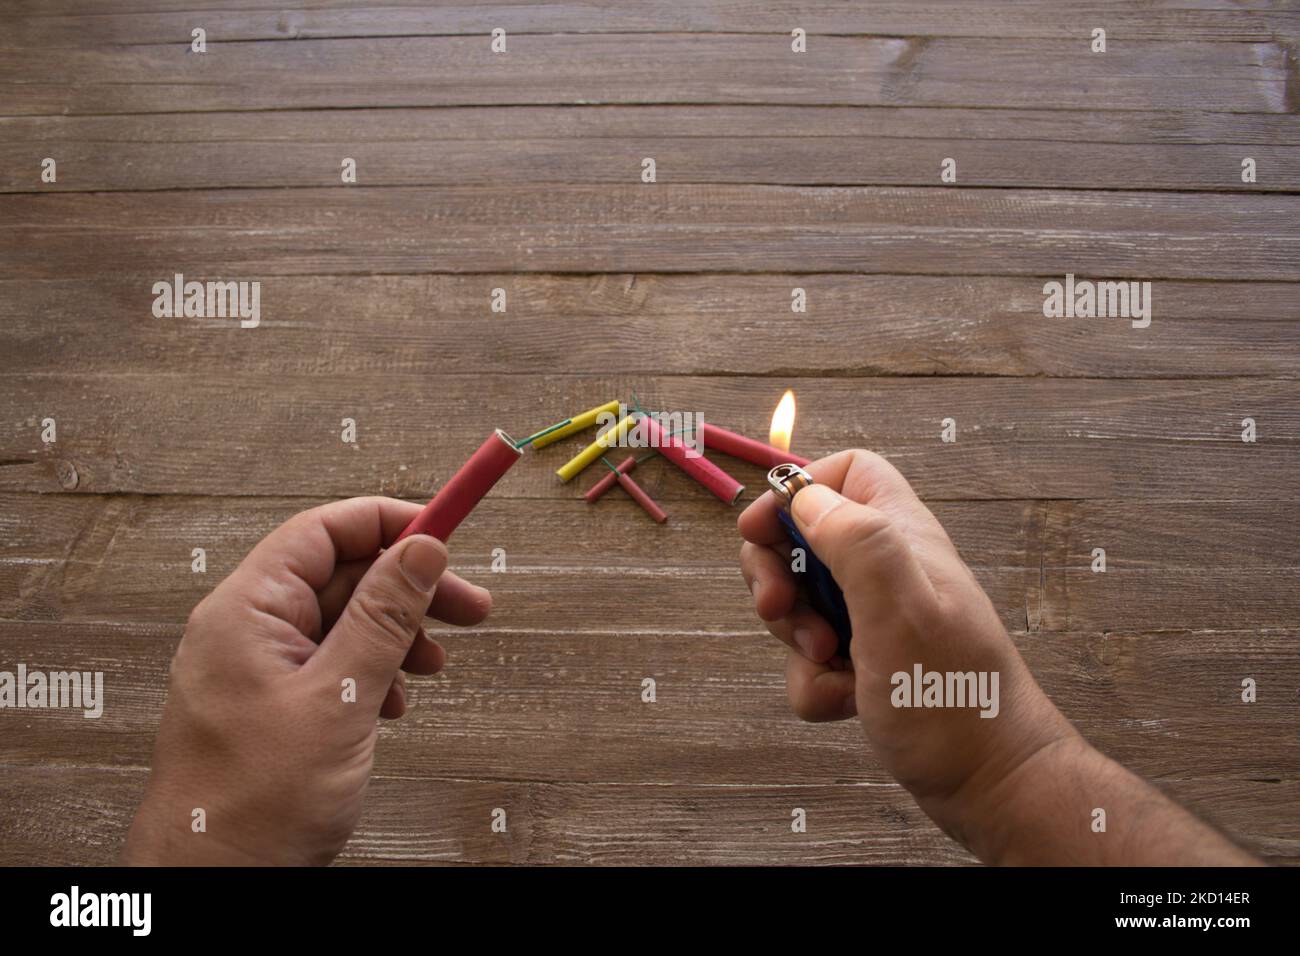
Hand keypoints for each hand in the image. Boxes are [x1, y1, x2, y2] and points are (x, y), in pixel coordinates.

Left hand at [123, 497, 490, 865]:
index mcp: (246, 611)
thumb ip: (383, 616)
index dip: (390, 525)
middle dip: (409, 589)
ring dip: (397, 635)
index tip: (447, 534)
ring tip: (432, 665)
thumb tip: (421, 548)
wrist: (215, 885)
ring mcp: (257, 667)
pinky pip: (331, 662)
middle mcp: (246, 629)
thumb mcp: (340, 698)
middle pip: (341, 574)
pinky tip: (394, 703)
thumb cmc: (254, 804)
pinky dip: (373, 672)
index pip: (324, 531)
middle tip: (471, 607)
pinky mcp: (271, 703)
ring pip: (342, 620)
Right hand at [738, 450, 1076, 831]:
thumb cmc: (954, 701)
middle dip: (777, 574)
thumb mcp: (900, 610)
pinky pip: (817, 661)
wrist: (992, 787)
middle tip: (779, 609)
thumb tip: (804, 495)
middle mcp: (892, 571)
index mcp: (902, 540)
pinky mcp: (873, 665)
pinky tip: (847, 703)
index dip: (797, 491)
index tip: (762, 533)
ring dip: (795, 636)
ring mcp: (880, 620)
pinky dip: (817, 683)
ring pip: (803, 604)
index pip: (847, 472)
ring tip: (831, 664)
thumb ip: (857, 541)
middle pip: (805, 539)